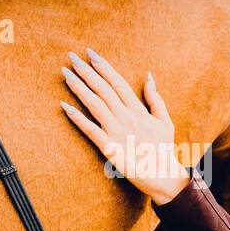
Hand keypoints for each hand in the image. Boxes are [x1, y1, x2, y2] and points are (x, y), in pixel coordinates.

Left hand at [60, 48, 189, 205]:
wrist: (163, 177)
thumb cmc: (163, 149)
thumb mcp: (165, 121)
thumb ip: (155, 99)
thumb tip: (149, 77)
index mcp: (137, 110)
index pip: (117, 82)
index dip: (103, 67)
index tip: (90, 53)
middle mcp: (126, 116)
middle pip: (103, 88)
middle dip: (86, 71)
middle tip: (71, 56)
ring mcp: (116, 131)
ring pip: (94, 104)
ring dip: (79, 88)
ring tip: (65, 73)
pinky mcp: (108, 147)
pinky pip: (90, 130)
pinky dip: (77, 118)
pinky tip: (64, 106)